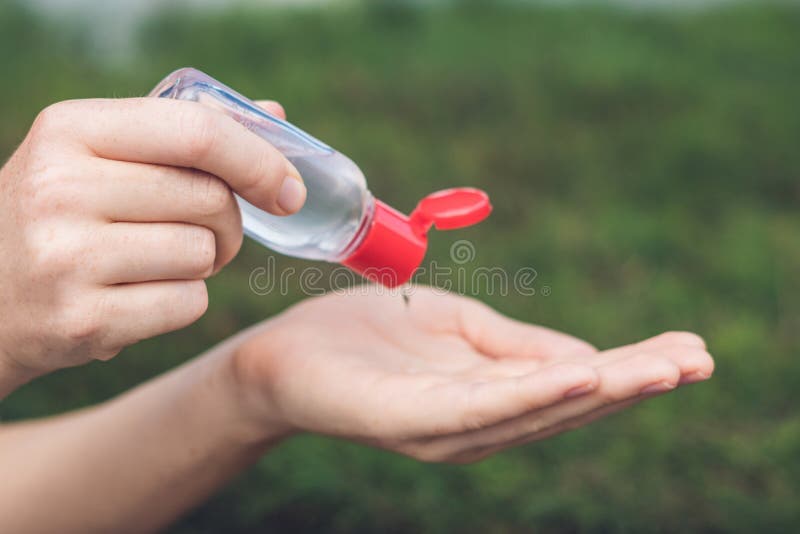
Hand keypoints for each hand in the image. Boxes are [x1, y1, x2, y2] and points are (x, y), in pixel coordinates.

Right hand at [0, 98, 304, 385]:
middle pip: (212, 199)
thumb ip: (184, 131)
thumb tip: (274, 113)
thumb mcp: (99, 153)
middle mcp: (59, 187)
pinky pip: (188, 304)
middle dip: (228, 222)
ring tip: (156, 262)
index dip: (260, 160)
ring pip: (204, 255)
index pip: (199, 132)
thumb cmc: (63, 214)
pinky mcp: (81, 320)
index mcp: (70, 129)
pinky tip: (139, 296)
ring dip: (203, 263)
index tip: (289, 189)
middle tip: (205, 232)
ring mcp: (65, 258)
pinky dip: (183, 302)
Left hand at [232, 286, 713, 462]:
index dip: (630, 372)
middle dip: (634, 384)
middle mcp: (474, 425)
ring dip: (602, 392)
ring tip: (661, 369)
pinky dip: (533, 395)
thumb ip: (516, 346)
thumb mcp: (456, 328)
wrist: (282, 354)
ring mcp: (442, 429)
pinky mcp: (406, 421)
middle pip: (566, 408)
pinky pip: (477, 409)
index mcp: (487, 398)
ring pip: (534, 413)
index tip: (690, 350)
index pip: (570, 386)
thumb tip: (588, 358)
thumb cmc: (369, 338)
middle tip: (698, 361)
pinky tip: (579, 379)